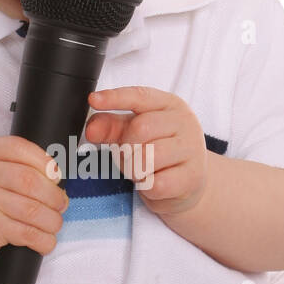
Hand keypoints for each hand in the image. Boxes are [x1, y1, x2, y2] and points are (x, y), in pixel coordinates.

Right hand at [0, 136, 69, 265]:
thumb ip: (13, 164)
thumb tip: (56, 179)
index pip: (21, 149)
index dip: (46, 163)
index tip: (56, 177)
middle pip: (31, 181)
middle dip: (54, 196)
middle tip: (60, 204)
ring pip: (32, 210)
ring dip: (52, 220)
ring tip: (54, 223)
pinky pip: (25, 233)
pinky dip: (43, 240)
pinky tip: (45, 241)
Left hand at [84, 85, 208, 216]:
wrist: (188, 182)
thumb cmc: (158, 152)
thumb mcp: (133, 134)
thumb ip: (111, 127)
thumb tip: (91, 128)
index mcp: (169, 104)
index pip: (140, 96)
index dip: (115, 98)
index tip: (93, 100)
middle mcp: (184, 122)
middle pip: (140, 128)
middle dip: (124, 147)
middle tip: (127, 158)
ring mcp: (192, 149)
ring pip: (147, 157)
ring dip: (134, 169)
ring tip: (140, 171)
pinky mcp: (192, 177)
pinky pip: (156, 184)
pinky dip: (146, 187)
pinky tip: (153, 183)